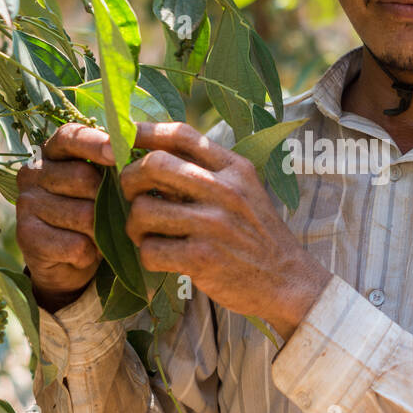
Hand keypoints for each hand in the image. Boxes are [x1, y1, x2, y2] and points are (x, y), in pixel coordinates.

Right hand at [16, 123, 115, 310]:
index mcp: (52, 152)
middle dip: (108, 200)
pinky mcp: (26, 235)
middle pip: (83, 177)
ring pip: (83, 214)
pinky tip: (85, 254)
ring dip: (102, 231)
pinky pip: (75, 244)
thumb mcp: (104, 187)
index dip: (93, 143)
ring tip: (100, 237)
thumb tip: (132, 152)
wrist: (68, 264)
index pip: (69, 137)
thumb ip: (113, 168)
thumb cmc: (94, 215)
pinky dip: (89, 253)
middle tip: (114, 216)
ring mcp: (26, 203)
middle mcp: (32, 173)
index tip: (116, 154)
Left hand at [121, 122, 331, 340]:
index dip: (145, 131)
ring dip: (134, 225)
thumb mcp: (246, 191)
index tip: (124, 138)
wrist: (288, 280)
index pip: (181, 134)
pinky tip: (161, 258)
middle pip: (153, 165)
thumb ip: (210, 171)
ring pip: (143, 211)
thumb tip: (155, 154)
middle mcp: (224, 190)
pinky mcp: (202, 258)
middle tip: (133, 196)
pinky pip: (150, 250)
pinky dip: (147, 256)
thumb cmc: (258, 235)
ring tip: (145, 234)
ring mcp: (213, 225)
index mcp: (234, 168)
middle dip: (129, 179)